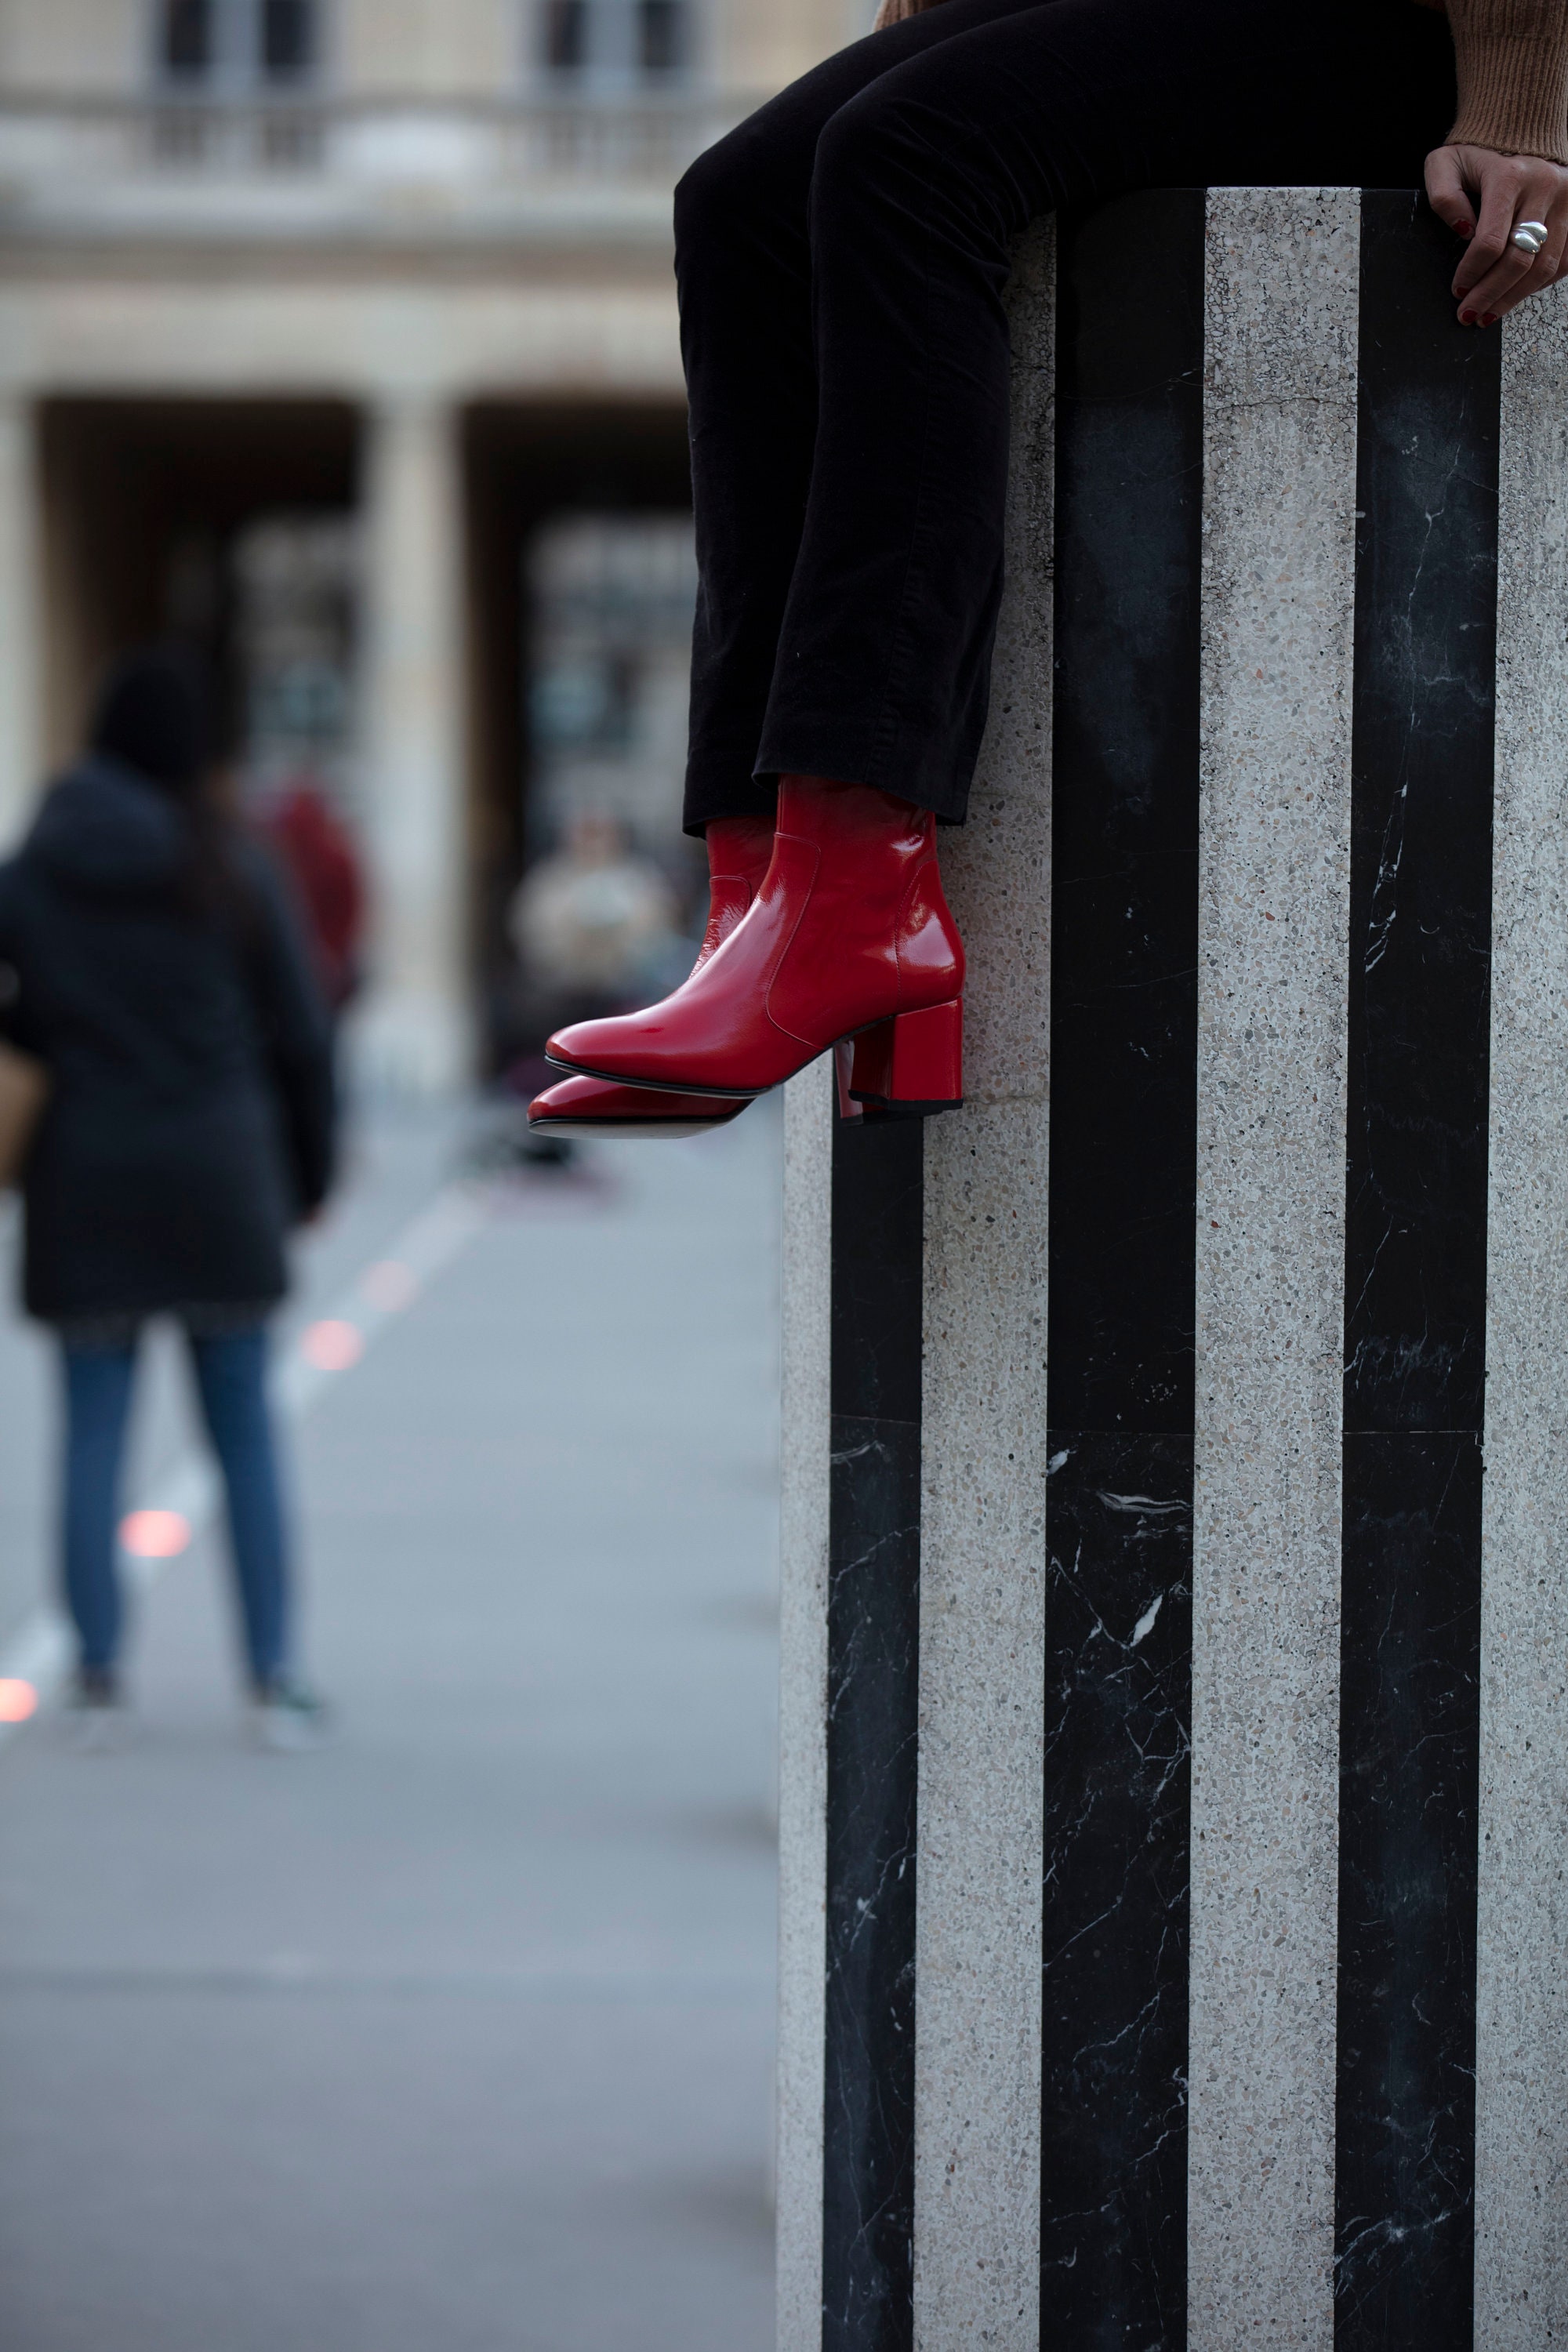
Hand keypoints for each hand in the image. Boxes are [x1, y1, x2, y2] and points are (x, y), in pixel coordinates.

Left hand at [1425, 144, 1567, 323]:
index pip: (1491, 241)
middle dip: (1491, 294)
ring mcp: (1566, 201)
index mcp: (1509, 177)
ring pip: (1545, 265)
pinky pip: (1564, 261)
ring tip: (1489, 313)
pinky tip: (1517, 294)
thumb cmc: (1478, 151)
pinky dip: (1540, 284)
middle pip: (1519, 259)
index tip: (1457, 290)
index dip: (1472, 273)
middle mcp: (1543, 188)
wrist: (1520, 128)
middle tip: (1469, 314)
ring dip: (1515, 297)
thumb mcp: (1446, 164)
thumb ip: (1444, 196)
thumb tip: (1462, 231)